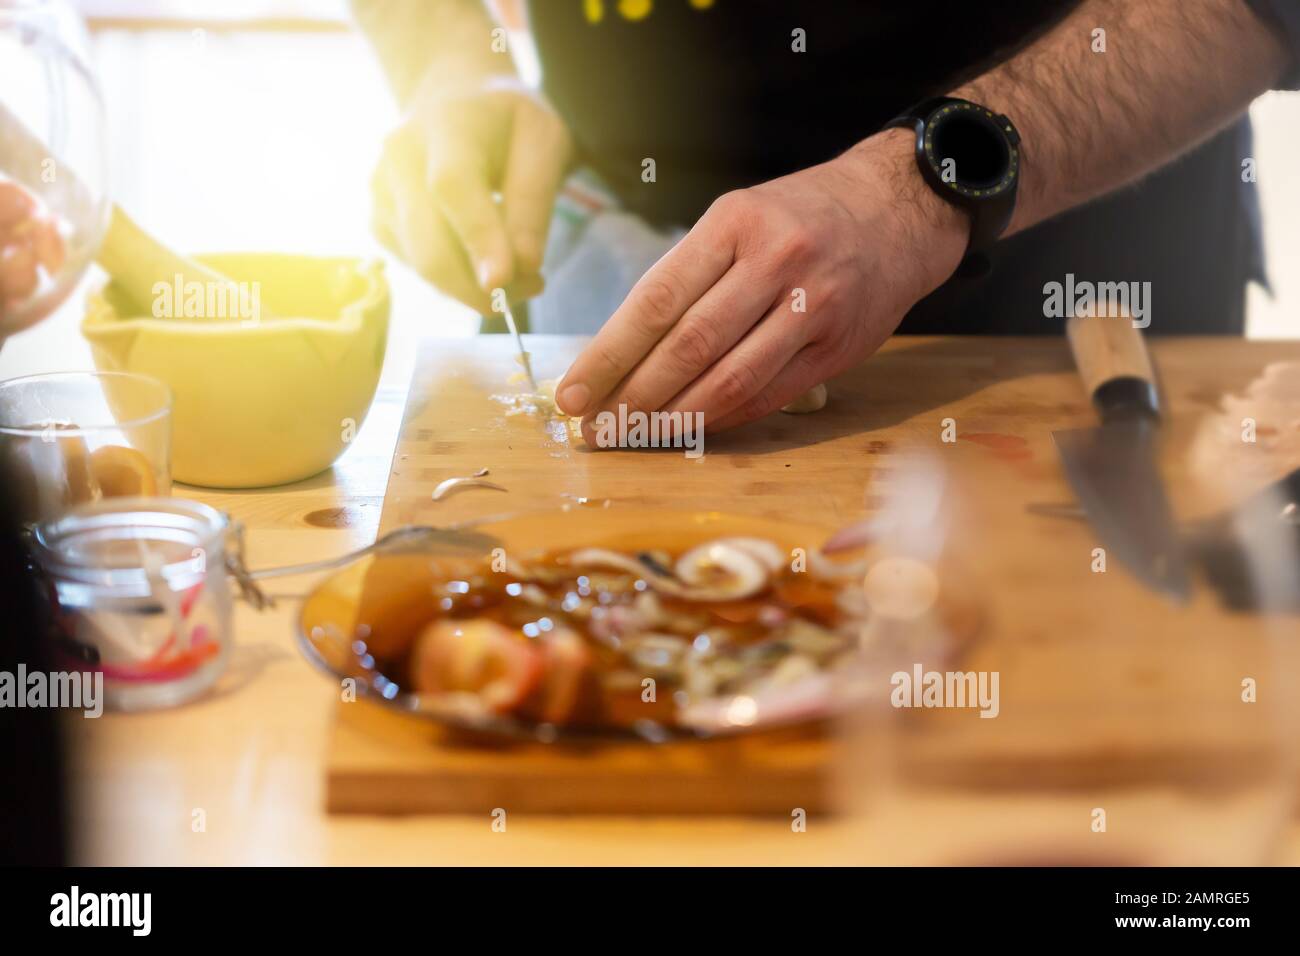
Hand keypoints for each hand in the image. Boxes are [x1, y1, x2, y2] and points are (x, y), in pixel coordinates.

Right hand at [370, 74, 572, 312]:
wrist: (452, 98)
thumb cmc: (506, 122)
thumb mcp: (542, 141)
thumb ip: (534, 200)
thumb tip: (523, 265)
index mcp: (446, 124)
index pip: (452, 186)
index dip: (477, 237)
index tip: (502, 281)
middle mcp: (399, 157)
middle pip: (429, 244)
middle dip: (480, 287)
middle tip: (533, 287)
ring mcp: (381, 192)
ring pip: (423, 266)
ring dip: (474, 286)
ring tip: (518, 268)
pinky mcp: (378, 222)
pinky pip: (419, 268)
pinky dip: (455, 277)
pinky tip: (478, 250)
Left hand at [556, 128, 968, 437]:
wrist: (898, 209)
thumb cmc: (798, 219)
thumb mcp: (739, 218)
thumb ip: (688, 277)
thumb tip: (620, 353)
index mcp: (735, 223)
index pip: (656, 300)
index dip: (609, 355)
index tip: (573, 394)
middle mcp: (776, 261)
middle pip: (689, 345)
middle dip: (632, 397)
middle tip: (594, 430)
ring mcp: (815, 305)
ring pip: (730, 378)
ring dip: (674, 418)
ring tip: (634, 438)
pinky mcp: (839, 346)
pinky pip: (769, 394)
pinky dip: (723, 418)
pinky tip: (689, 430)